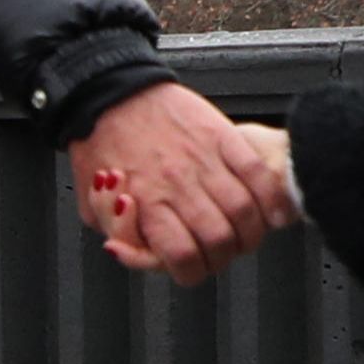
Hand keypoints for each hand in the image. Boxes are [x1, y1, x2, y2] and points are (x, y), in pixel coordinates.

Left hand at [72, 84, 296, 287]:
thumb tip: (126, 251)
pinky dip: (272, 198)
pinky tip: (272, 212)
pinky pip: (257, 173)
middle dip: (223, 256)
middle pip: (220, 241)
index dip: (191, 273)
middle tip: (218, 251)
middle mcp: (177, 185)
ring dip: (250, 233)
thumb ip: (114, 230)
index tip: (189, 267)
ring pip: (244, 213)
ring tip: (243, 233)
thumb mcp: (90, 198)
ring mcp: (203, 160)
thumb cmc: (100, 142)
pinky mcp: (222, 136)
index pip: (183, 258)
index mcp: (146, 202)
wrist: (110, 91)